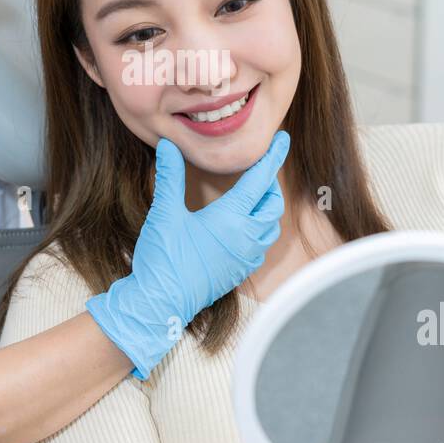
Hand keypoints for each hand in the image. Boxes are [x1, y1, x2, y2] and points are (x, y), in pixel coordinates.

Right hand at [85, 130, 290, 378]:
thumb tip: (168, 145)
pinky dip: (260, 231)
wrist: (161, 303)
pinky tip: (244, 228)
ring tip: (255, 196)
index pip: (260, 180)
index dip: (273, 157)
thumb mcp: (165, 213)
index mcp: (230, 218)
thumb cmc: (163, 258)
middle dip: (270, 183)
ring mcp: (245, 258)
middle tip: (259, 170)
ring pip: (270, 227)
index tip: (283, 139)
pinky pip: (262, 247)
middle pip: (272, 204)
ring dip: (268, 208)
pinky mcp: (239, 273)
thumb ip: (170, 176)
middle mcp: (245, 237)